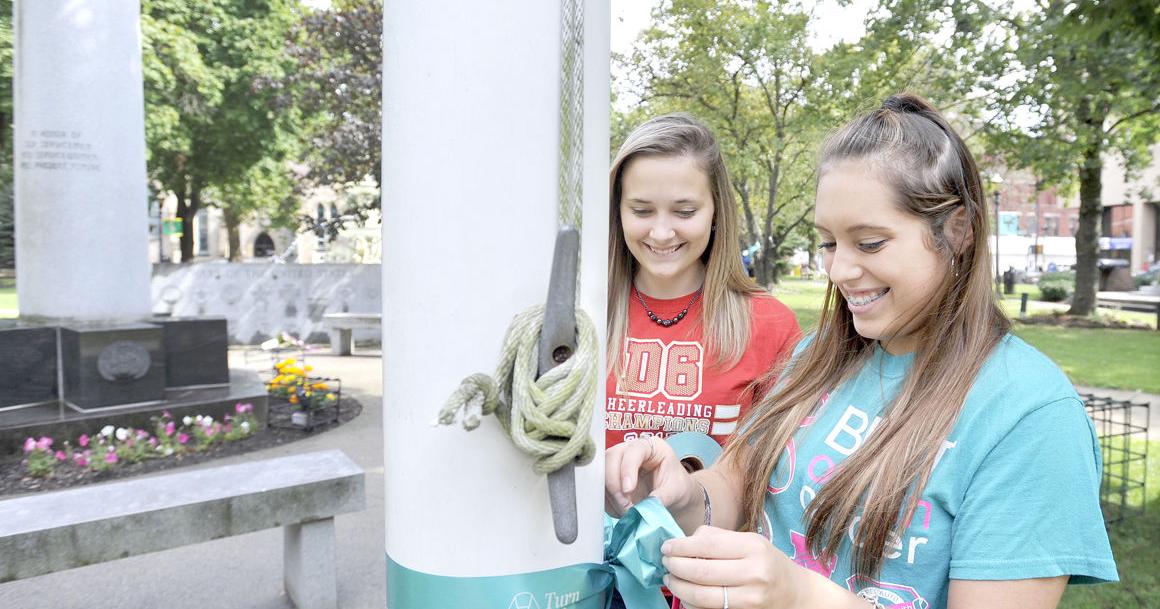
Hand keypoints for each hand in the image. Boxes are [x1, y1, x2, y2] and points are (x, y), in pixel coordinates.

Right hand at [605, 436, 698, 516]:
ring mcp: (616, 464)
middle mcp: (628, 450)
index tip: (628, 490)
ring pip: (601, 474)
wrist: (671, 496)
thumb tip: (645, 507)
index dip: (627, 469)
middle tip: (626, 505)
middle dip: (615, 484)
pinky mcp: (609, 480)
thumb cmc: (675, 486)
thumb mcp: (676, 490)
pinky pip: (600, 490)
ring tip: (626, 512)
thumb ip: (662, 496)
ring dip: (611, 496)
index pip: (633, 451)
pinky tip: (621, 512)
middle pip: (610, 458)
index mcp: (649, 446)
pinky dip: (609, 503)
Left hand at [661, 526, 801, 608]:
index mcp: (753, 548)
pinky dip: (691, 603)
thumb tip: (683, 541)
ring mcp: (750, 599)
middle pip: (701, 571)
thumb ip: (718, 538)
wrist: (795, 593)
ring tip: (670, 579)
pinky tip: (686, 594)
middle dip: (675, 566)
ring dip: (678, 587)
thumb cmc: (767, 562)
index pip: (707, 545)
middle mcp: (754, 574)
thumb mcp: (750, 541)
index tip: (666, 546)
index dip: (681, 546)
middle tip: (665, 562)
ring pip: (701, 596)